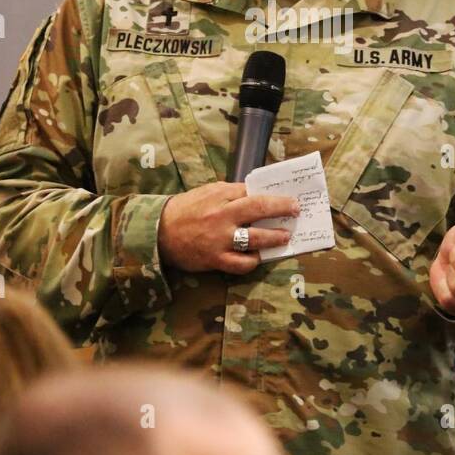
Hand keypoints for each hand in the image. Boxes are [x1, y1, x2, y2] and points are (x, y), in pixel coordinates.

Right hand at [157, 182, 299, 274]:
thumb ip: (230, 192)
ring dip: (275, 237)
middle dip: (281, 209)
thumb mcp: (206, 192)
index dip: (274, 195)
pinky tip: (259, 257)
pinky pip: (242, 263)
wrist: (159, 232)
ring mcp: (220, 239)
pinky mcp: (215, 259)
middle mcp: (222, 215)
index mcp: (220, 195)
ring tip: (285, 237)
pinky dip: (253, 261)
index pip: (252, 191)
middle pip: (259, 209)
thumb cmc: (185, 209)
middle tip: (295, 210)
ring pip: (256, 238)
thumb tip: (255, 193)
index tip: (288, 198)